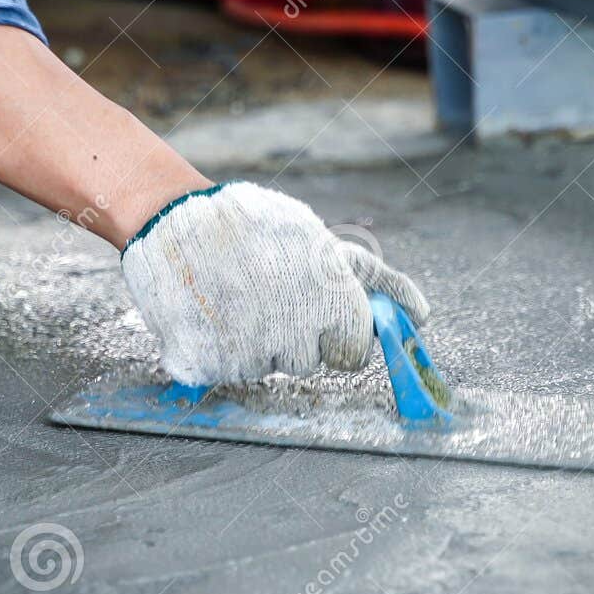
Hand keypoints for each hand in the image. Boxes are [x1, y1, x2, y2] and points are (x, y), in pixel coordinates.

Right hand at [121, 182, 430, 385]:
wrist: (173, 222)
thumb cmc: (255, 228)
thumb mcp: (323, 243)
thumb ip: (374, 281)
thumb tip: (420, 315)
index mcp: (333, 308)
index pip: (353, 354)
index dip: (336, 333)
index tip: (314, 312)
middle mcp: (294, 339)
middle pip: (307, 363)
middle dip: (293, 337)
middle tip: (266, 297)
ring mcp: (247, 357)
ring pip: (263, 367)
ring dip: (251, 342)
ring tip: (231, 296)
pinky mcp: (204, 367)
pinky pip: (219, 371)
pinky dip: (211, 348)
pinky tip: (205, 312)